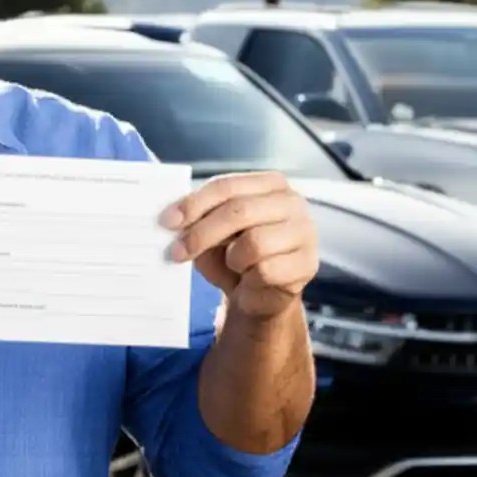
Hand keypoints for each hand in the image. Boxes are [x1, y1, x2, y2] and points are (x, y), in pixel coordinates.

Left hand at [161, 171, 318, 318]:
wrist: (260, 293)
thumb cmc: (234, 254)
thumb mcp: (212, 232)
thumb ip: (197, 218)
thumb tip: (172, 217)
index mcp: (268, 183)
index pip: (226, 186)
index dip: (194, 204)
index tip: (167, 221)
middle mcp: (292, 202)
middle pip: (238, 211)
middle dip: (202, 233)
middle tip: (177, 251)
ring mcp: (304, 232)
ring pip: (254, 243)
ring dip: (232, 258)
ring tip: (233, 263)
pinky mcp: (308, 264)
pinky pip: (267, 270)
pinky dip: (249, 277)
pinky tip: (251, 278)